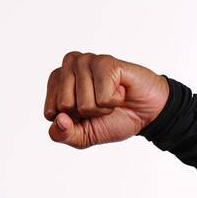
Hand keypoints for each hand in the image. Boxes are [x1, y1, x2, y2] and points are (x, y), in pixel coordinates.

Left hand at [43, 52, 169, 147]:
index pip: (50, 112)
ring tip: (111, 97)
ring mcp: (86, 61)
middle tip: (100, 104)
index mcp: (56, 83)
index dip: (71, 121)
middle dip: (86, 114)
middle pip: (64, 106)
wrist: (146, 114)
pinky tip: (120, 90)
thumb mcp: (82, 136)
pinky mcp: (105, 61)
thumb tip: (59, 119)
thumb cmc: (112, 119)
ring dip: (102, 108)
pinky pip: (102, 97)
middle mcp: (68, 67)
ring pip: (83, 102)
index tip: (85, 114)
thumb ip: (62, 134)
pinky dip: (114, 101)